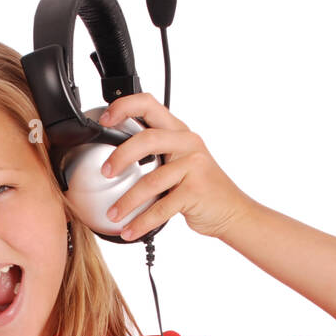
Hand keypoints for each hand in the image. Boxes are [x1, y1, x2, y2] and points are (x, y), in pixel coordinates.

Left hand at [97, 92, 251, 241]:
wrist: (231, 210)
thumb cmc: (200, 187)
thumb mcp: (179, 161)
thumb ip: (155, 153)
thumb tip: (112, 159)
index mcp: (179, 131)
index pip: (149, 105)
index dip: (124, 107)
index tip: (105, 119)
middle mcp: (187, 143)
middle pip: (147, 139)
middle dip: (120, 156)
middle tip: (105, 172)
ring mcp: (193, 166)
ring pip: (150, 181)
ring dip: (127, 201)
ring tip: (113, 214)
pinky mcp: (195, 191)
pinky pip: (161, 208)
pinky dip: (142, 222)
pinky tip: (130, 231)